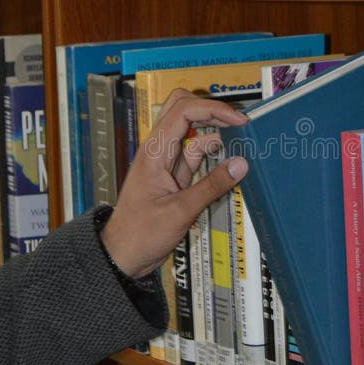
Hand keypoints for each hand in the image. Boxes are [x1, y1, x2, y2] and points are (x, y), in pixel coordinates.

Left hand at [99, 88, 248, 277]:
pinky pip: (195, 153)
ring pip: (191, 130)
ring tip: (240, 138)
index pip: (184, 111)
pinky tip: (228, 160)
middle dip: (212, 109)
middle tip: (238, 121)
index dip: (214, 109)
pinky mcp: (174, 175)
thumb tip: (239, 164)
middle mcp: (159, 150)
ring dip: (214, 130)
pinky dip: (213, 152)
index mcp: (154, 152)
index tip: (238, 119)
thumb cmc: (139, 235)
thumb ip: (212, 186)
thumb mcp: (180, 211)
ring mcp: (166, 161)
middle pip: (183, 109)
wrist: (122, 255)